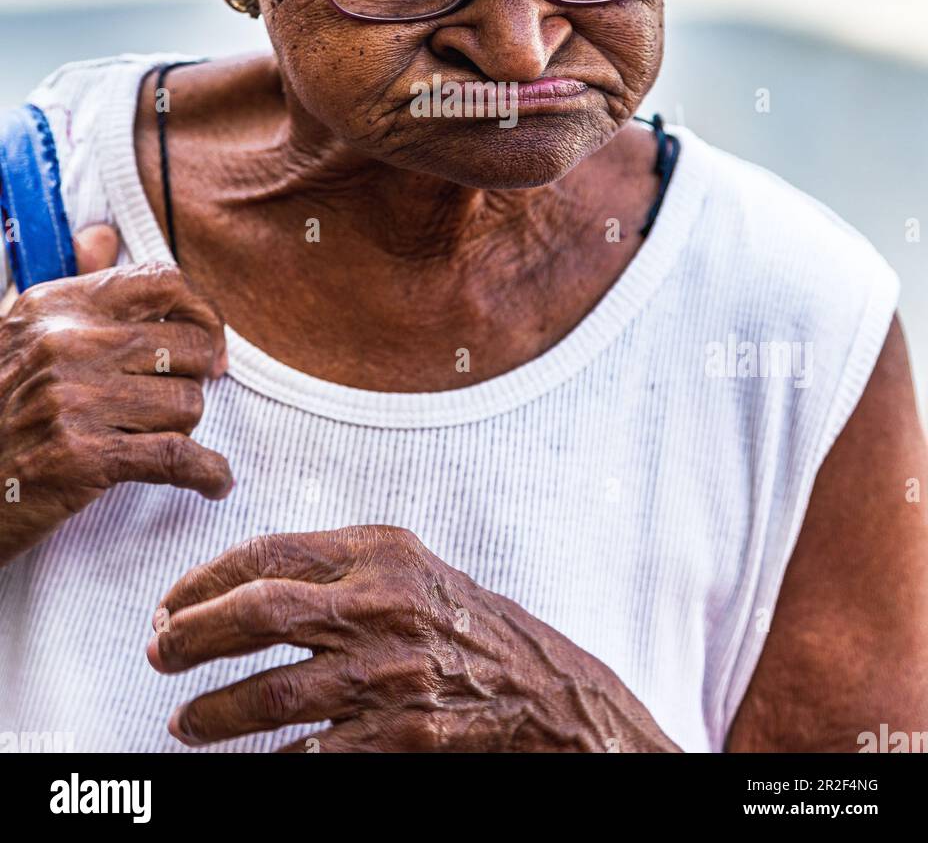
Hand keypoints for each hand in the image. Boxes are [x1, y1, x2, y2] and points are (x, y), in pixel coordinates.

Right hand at [0, 226, 231, 566]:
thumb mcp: (21, 335)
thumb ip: (75, 286)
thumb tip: (103, 234)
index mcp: (55, 305)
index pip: (163, 282)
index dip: (203, 313)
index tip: (210, 346)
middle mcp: (65, 343)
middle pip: (189, 345)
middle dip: (196, 379)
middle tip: (177, 402)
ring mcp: (71, 399)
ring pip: (187, 403)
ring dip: (184, 429)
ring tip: (154, 440)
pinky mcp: (80, 457)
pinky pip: (177, 456)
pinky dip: (207, 473)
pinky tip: (215, 482)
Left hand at [148, 526, 680, 752]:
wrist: (535, 682)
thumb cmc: (455, 618)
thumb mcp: (404, 565)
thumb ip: (335, 560)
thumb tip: (239, 578)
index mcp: (378, 551)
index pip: (267, 554)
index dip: (204, 579)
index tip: (169, 603)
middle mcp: (382, 603)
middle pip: (259, 614)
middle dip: (192, 635)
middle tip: (158, 653)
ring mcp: (392, 671)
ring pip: (273, 694)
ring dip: (214, 712)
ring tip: (183, 721)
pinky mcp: (402, 733)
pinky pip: (314, 753)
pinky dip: (271, 762)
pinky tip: (246, 762)